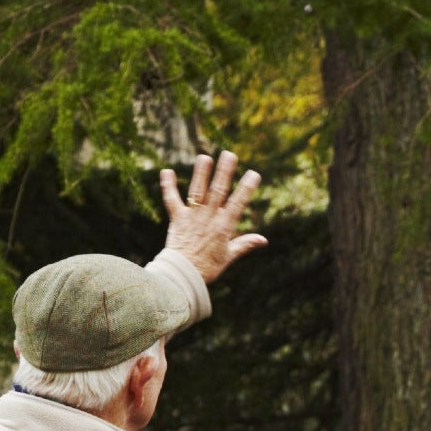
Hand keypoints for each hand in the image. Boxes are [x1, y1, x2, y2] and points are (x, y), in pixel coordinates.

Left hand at [160, 151, 268, 282]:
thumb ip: (245, 244)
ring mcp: (192, 217)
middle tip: (229, 154)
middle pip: (217, 191)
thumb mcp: (229, 257)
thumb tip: (263, 240)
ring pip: (197, 191)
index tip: (254, 174)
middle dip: (224, 172)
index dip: (246, 188)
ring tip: (204, 156)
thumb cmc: (207, 268)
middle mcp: (208, 218)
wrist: (182, 275)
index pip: (237, 204)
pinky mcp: (177, 219)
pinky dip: (169, 186)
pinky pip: (172, 200)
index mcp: (223, 227)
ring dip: (201, 173)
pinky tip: (167, 171)